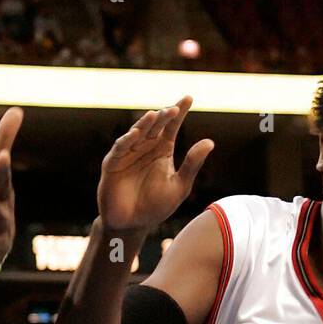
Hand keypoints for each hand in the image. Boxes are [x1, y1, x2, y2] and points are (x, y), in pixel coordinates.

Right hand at [98, 95, 212, 233]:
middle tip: (174, 109)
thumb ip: (192, 165)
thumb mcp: (179, 186)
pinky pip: (119, 149)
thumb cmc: (156, 207)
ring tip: (156, 114)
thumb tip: (210, 142)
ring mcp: (128, 154)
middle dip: (164, 116)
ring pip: (137, 133)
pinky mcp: (112, 164)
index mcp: (162, 150)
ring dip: (145, 124)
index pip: (171, 127)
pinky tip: (136, 134)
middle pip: (155, 126)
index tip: (188, 98)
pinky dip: (126, 140)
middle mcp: (145, 148)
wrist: (132, 225)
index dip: (179, 113)